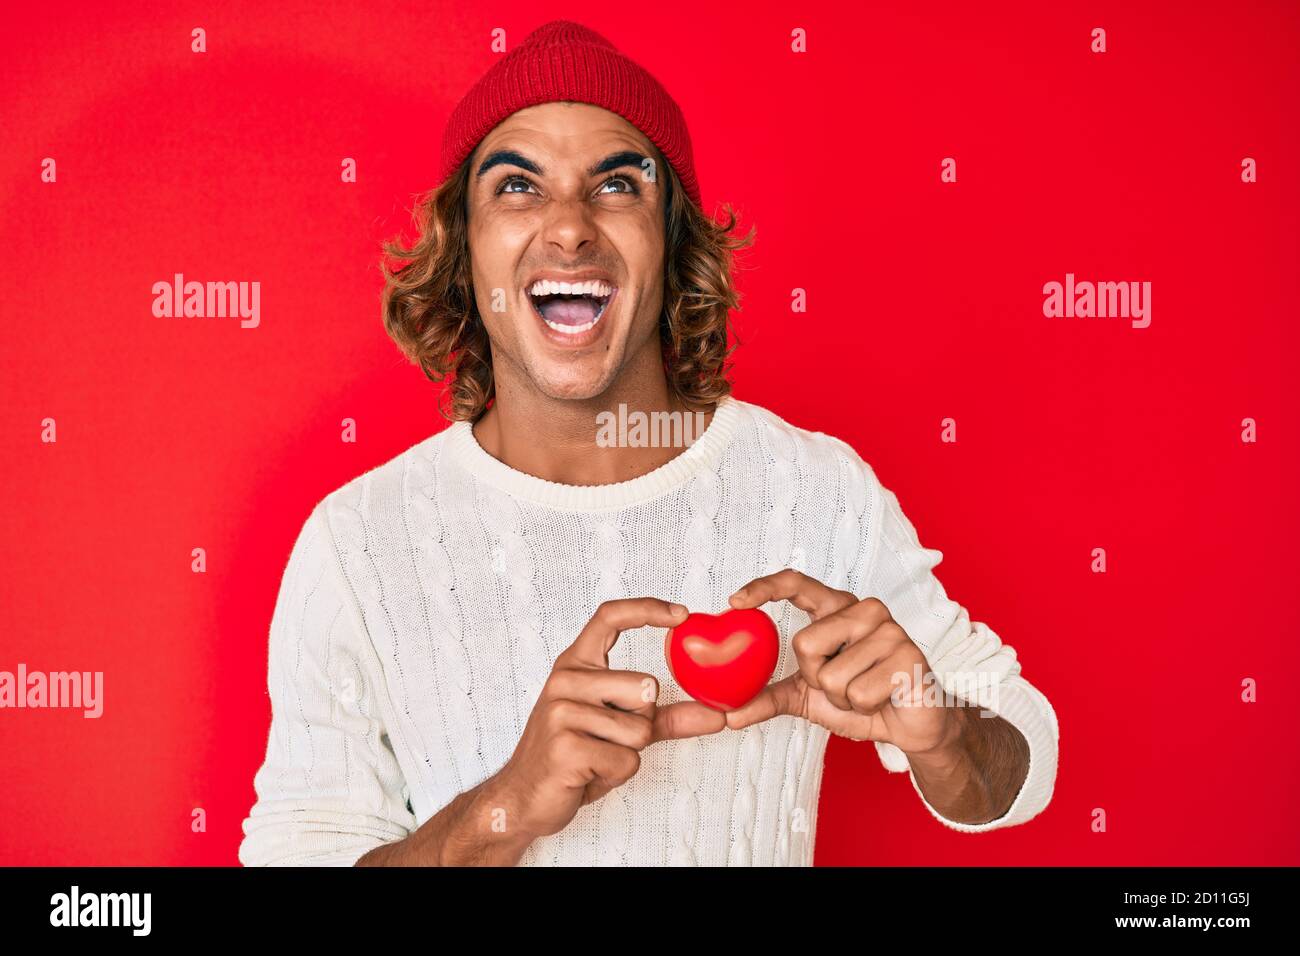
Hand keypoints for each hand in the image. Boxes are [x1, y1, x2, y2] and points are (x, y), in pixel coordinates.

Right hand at [494, 598, 726, 840]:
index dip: (647, 609)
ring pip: (640, 728)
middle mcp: (565, 680)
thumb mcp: (617, 729)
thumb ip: (666, 717)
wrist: (522, 798)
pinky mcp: (566, 746)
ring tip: (595, 757)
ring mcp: (561, 711)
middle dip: (642, 723)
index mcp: (575, 665)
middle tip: (607, 739)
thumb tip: (718, 715)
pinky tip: (588, 773)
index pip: (609, 617)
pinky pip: (627, 760)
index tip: (682, 614)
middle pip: (646, 688)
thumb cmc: (571, 758)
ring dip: (628, 753)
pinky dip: (617, 775)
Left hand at [723, 570, 964, 755]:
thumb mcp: (807, 697)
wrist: (910, 726)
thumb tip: (728, 714)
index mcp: (837, 609)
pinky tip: (884, 699)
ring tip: (867, 692)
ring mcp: (889, 630)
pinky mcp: (908, 656)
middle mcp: (864, 610)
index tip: (734, 602)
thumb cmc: (861, 700)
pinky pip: (859, 693)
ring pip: (832, 675)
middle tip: (843, 683)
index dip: (764, 588)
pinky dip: (865, 708)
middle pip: (805, 644)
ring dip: (843, 698)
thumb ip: (768, 698)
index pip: (797, 584)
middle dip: (817, 679)